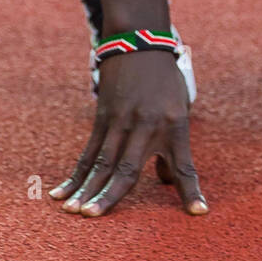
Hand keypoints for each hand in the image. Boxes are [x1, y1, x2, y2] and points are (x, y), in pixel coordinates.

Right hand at [48, 48, 207, 217]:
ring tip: (75, 212)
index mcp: (175, 126)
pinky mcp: (104, 117)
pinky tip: (62, 192)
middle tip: (93, 217)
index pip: (185, 165)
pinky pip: (89, 152)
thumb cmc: (165, 82)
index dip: (191, 191)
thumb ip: (173, 148)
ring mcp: (122, 121)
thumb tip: (161, 182)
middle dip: (111, 196)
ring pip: (103, 163)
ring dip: (87, 189)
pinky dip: (76, 174)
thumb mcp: (179, 110)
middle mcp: (148, 126)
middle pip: (127, 168)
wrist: (141, 43)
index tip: (199, 212)